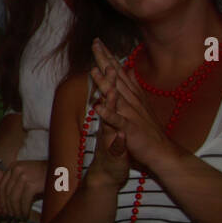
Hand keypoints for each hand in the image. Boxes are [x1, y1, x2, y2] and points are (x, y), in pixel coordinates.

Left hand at [0, 159, 46, 220]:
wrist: (62, 171)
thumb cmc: (45, 176)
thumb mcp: (28, 175)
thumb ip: (17, 185)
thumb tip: (7, 204)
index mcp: (13, 167)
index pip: (2, 185)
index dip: (1, 199)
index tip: (3, 209)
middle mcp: (16, 170)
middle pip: (6, 192)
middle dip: (8, 206)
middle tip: (10, 216)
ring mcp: (23, 176)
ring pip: (14, 198)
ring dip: (15, 210)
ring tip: (18, 217)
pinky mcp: (31, 184)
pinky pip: (23, 201)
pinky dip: (23, 210)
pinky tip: (25, 215)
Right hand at [84, 72, 131, 187]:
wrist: (107, 173)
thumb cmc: (115, 148)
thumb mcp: (116, 122)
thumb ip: (114, 104)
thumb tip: (113, 84)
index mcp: (111, 114)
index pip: (108, 88)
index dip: (105, 69)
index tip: (102, 49)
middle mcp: (107, 123)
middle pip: (105, 100)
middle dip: (104, 82)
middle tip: (101, 64)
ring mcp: (109, 138)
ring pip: (108, 120)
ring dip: (107, 106)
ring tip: (107, 91)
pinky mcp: (114, 153)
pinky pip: (115, 145)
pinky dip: (116, 138)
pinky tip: (119, 132)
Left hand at [90, 39, 170, 169]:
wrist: (161, 151)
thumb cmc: (147, 128)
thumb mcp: (140, 104)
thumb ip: (133, 86)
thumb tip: (129, 69)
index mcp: (132, 95)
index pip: (119, 72)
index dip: (108, 56)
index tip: (98, 41)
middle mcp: (132, 101)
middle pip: (117, 77)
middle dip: (105, 61)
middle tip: (95, 43)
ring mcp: (131, 114)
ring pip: (117, 96)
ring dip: (105, 83)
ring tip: (93, 70)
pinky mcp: (130, 130)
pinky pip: (117, 121)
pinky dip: (108, 115)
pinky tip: (97, 108)